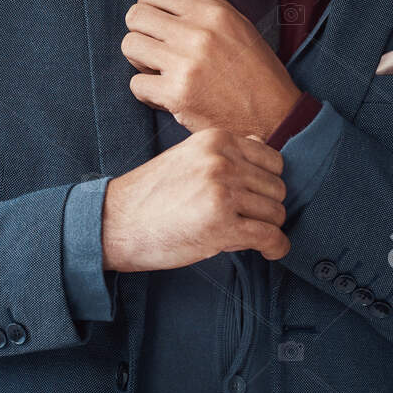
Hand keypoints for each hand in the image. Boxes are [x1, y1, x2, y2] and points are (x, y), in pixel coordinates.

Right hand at [100, 128, 288, 271]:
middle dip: (267, 209)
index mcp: (215, 140)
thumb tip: (267, 149)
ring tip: (247, 236)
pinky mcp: (222, 224)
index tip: (256, 199)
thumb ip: (225, 154)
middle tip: (247, 222)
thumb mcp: (188, 158)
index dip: (268, 183)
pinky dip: (276, 248)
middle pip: (276, 188)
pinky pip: (270, 237)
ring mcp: (222, 191)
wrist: (116, 222)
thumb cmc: (150, 196)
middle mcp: (222, 161)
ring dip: (268, 229)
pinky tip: (269, 251)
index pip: (273, 160)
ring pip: (276, 213)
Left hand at [122, 0, 303, 137]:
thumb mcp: (235, 22)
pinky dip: (148, 91)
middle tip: (159, 46)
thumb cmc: (254, 68)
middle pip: (135, 15)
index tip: (161, 20)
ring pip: (131, 46)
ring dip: (140, 59)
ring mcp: (186, 65)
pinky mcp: (178, 96)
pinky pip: (136, 84)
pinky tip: (167, 92)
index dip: (151, 3)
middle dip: (142, 31)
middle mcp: (199, 34)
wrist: (275, 117)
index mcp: (213, 12)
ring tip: (161, 68)